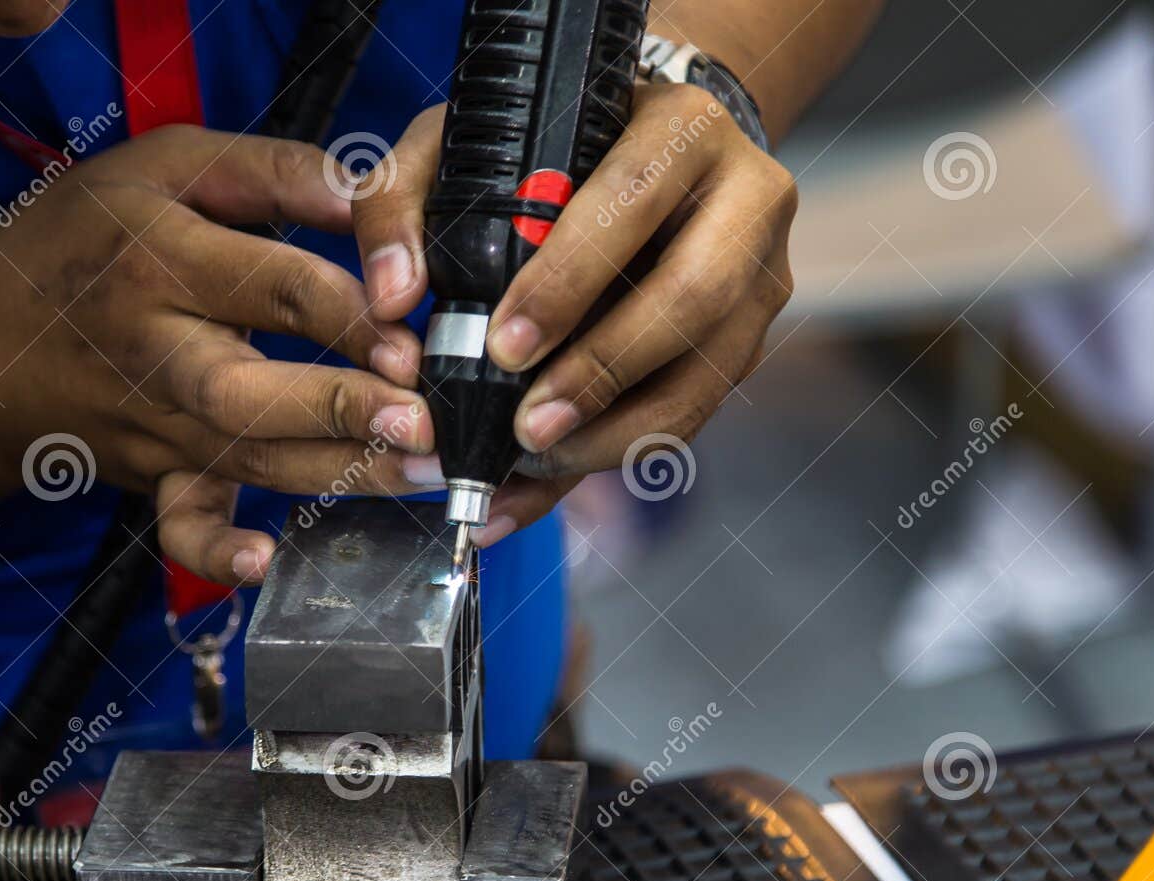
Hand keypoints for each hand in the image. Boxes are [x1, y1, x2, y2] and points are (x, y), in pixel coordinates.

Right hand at [0, 125, 435, 583]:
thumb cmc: (87, 240)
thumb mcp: (165, 169)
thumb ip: (271, 171)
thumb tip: (364, 192)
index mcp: (159, 259)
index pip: (268, 287)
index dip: (347, 315)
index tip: (412, 338)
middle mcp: (153, 349)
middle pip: (247, 389)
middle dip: (339, 408)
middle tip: (419, 420)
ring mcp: (153, 422)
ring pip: (247, 457)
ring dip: (336, 472)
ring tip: (420, 472)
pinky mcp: (155, 472)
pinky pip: (179, 523)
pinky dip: (216, 551)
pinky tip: (265, 561)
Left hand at [349, 82, 796, 542]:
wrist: (647, 162)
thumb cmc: (549, 155)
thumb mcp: (465, 145)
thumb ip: (404, 202)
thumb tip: (394, 297)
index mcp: (680, 128)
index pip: (632, 201)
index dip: (570, 282)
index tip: (505, 347)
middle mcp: (743, 201)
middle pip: (691, 300)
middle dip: (602, 374)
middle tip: (526, 428)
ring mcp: (759, 279)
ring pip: (704, 376)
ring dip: (614, 434)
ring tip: (534, 461)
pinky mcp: (746, 343)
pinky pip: (691, 413)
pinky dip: (612, 455)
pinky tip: (546, 479)